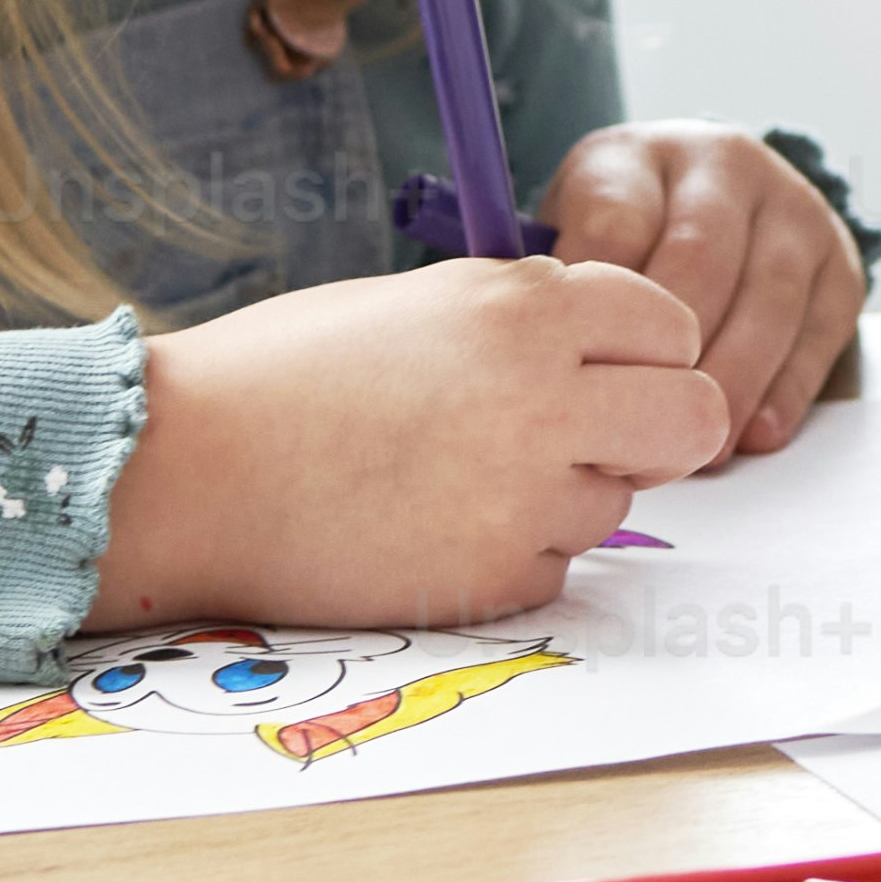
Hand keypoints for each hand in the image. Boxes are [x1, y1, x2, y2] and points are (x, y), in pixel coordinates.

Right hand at [96, 252, 732, 625]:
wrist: (185, 470)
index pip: (672, 324)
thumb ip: (530, 321)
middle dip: (661, 425)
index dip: (646, 348)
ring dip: (565, 492)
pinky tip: (427, 526)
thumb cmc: (287, 373)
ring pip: (619, 498)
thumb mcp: (425, 302)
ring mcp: (525, 497)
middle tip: (598, 434)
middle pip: (696, 416)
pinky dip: (509, 553)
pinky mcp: (494, 579)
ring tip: (454, 475)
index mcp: (527, 308)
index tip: (608, 367)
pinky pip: (553, 566)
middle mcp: (545, 397)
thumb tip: (614, 354)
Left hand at [542, 124, 855, 452]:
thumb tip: (535, 354)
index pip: (615, 223)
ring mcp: (794, 210)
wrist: (711, 201)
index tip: (577, 378)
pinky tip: (754, 433)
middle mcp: (727, 166)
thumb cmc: (623, 238)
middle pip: (699, 260)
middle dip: (669, 353)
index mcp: (641, 156)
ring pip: (767, 299)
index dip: (596, 309)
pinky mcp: (840, 263)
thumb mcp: (572, 229)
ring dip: (733, 380)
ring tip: (698, 445)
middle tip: (639, 424)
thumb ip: (553, 273)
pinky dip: (788, 388)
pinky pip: (820, 331)